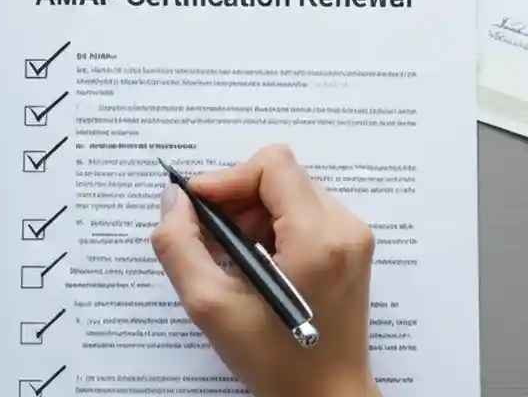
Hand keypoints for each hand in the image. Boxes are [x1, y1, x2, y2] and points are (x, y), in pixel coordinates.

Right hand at [151, 146, 379, 396]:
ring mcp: (353, 237)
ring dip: (254, 214)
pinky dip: (274, 226)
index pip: (272, 165)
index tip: (197, 207)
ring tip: (235, 257)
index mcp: (318, 238)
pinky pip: (306, 212)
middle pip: (281, 176)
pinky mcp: (352, 249)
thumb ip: (180, 246)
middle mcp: (345, 228)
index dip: (228, 178)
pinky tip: (258, 263)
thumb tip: (174, 200)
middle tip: (212, 238)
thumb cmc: (274, 361)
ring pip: (291, 192)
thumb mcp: (211, 307)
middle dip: (238, 199)